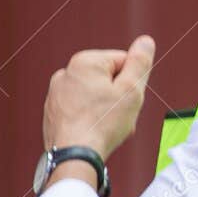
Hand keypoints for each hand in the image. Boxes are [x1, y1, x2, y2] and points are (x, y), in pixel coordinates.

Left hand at [42, 35, 155, 159]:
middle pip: (108, 79)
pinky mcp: (52, 112)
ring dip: (105, 108)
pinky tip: (93, 133)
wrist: (74, 156)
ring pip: (94, 96)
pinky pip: (80, 109)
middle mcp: (65, 73)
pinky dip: (90, 118)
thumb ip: (140, 63)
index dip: (132, 82)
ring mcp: (55, 93)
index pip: (124, 62)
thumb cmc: (104, 123)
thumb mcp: (131, 90)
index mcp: (85, 62)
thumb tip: (145, 41)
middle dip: (118, 96)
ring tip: (106, 127)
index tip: (128, 100)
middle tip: (119, 116)